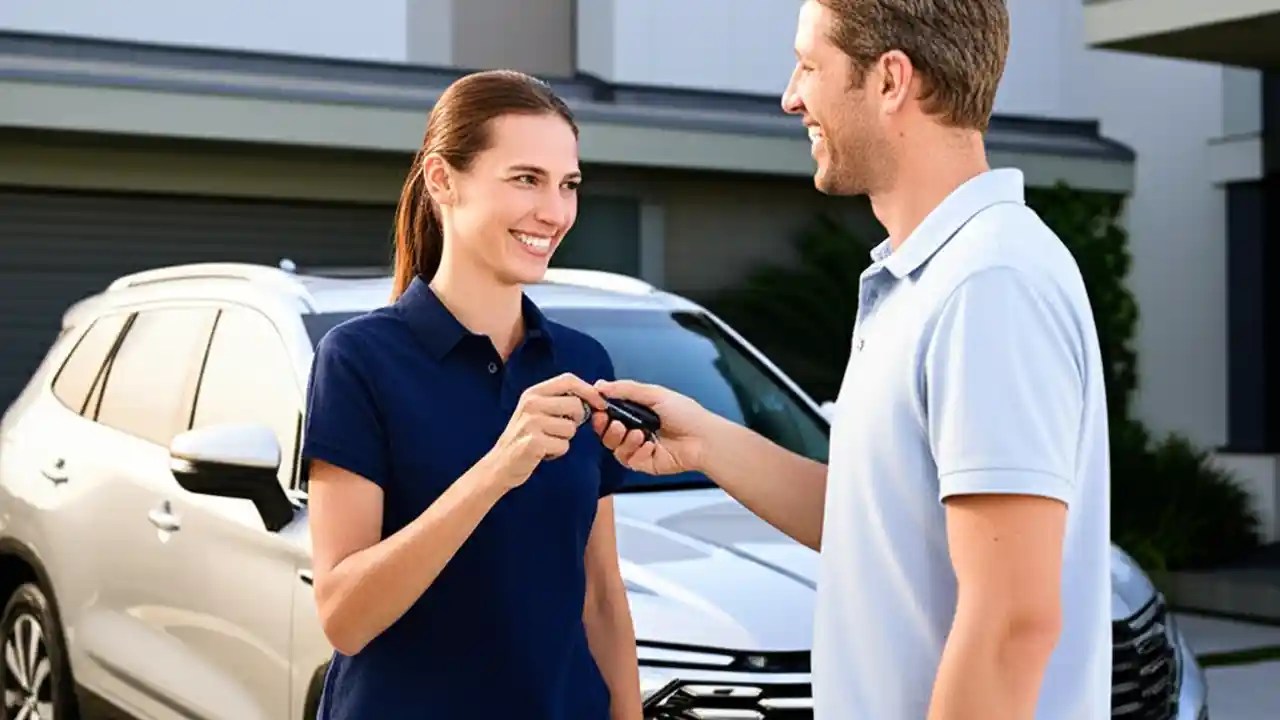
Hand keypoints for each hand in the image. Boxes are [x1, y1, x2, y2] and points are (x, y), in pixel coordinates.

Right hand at [490, 373, 605, 488]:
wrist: (500, 464)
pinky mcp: (534, 442)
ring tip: (547, 441)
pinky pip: (564, 445)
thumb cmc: (525, 437)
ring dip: (564, 439)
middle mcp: (531, 404)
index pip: (568, 380)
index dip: (589, 390)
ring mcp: (531, 422)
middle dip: (576, 420)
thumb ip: (559, 401)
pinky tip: (543, 452)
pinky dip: (558, 452)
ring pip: (571, 428)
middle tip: (560, 430)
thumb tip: (593, 396)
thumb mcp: (536, 411)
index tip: (600, 403)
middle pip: (575, 405)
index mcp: (533, 393)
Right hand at [591, 379, 710, 475]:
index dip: (600, 412)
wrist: (704, 439)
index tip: (597, 408)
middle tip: (614, 424)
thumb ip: (626, 390)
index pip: (609, 413)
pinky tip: (651, 445)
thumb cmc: (686, 414)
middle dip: (606, 429)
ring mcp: (639, 448)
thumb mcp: (655, 394)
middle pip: (607, 432)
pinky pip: (629, 461)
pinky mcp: (645, 463)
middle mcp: (636, 429)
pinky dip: (637, 452)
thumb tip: (600, 385)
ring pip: (615, 448)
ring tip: (637, 433)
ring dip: (623, 440)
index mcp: (637, 411)